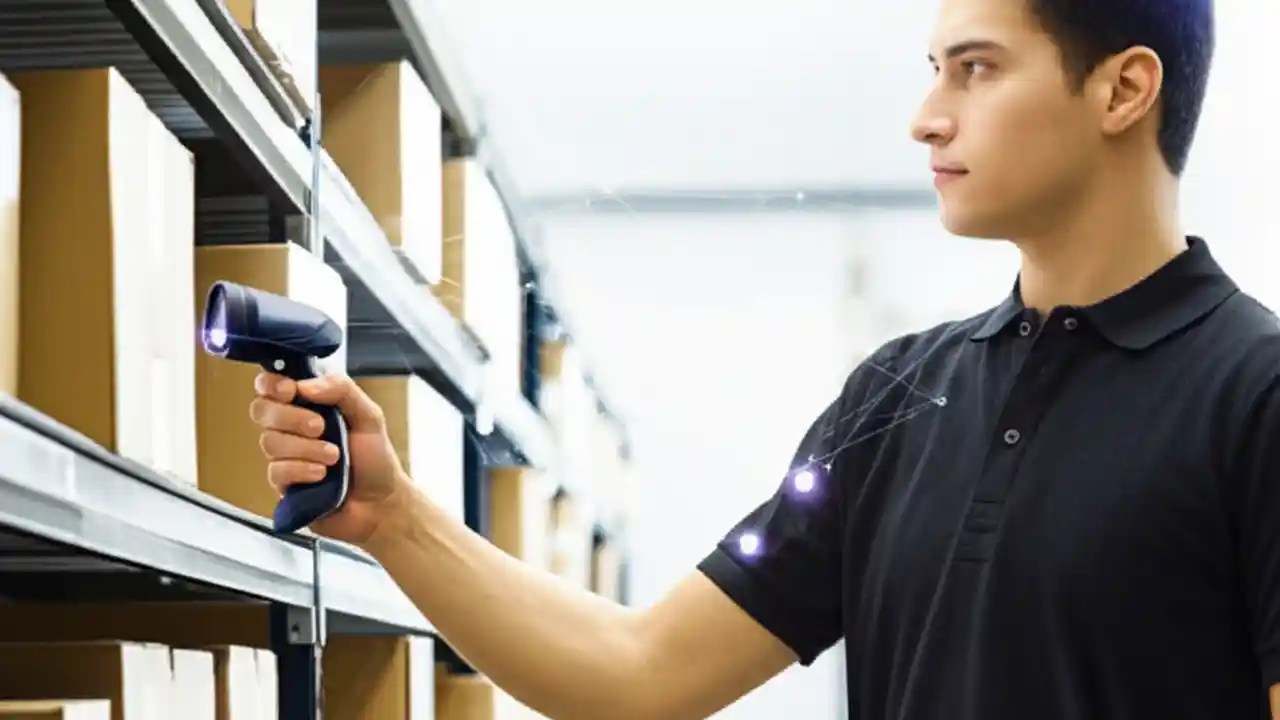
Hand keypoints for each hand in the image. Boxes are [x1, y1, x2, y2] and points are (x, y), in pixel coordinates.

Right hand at [249, 371, 408, 544]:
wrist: (381, 503)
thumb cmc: (375, 459)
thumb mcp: (369, 416)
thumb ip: (341, 390)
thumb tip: (304, 385)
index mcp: (309, 405)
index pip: (270, 385)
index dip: (271, 384)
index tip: (290, 390)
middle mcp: (291, 428)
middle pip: (262, 410)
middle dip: (291, 417)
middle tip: (321, 427)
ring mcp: (285, 456)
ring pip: (269, 442)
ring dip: (306, 448)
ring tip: (334, 457)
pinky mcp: (283, 484)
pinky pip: (276, 471)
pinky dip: (302, 470)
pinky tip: (322, 476)